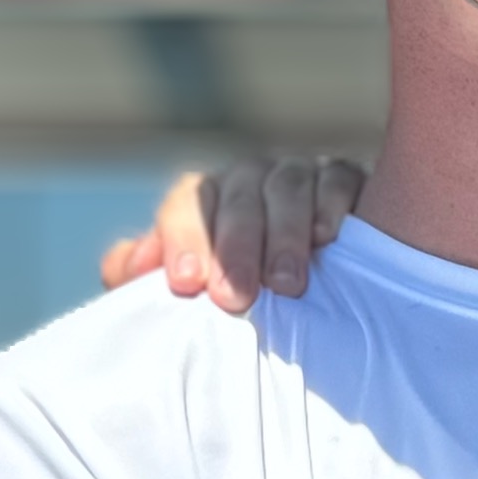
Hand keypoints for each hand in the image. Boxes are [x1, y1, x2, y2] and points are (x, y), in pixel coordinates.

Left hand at [96, 156, 361, 311]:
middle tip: (234, 298)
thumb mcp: (185, 289)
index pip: (188, 204)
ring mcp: (299, 176)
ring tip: (285, 285)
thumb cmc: (235, 297)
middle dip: (234, 248)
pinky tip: (327, 238)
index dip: (184, 240)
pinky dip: (330, 206)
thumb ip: (140, 274)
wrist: (316, 302)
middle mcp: (249, 180)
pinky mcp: (345, 182)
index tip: (185, 283)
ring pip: (286, 187)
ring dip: (283, 235)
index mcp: (206, 200)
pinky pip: (337, 181)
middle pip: (238, 197)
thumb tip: (132, 263)